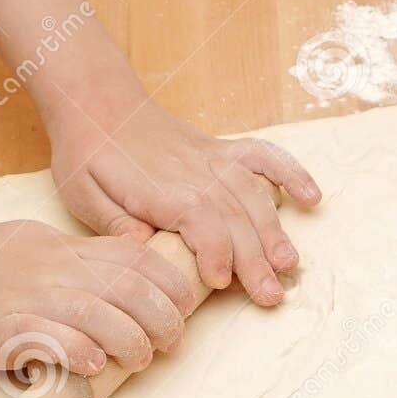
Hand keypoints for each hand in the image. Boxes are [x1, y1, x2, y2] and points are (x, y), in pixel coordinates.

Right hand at [0, 219, 197, 374]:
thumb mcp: (42, 247)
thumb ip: (85, 259)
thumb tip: (134, 269)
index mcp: (68, 249)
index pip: (135, 258)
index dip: (170, 283)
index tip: (186, 306)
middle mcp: (54, 270)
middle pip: (127, 287)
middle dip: (162, 318)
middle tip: (172, 343)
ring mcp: (29, 298)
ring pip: (96, 313)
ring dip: (129, 339)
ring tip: (140, 359)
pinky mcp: (2, 328)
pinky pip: (48, 338)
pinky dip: (79, 351)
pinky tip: (95, 365)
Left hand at [46, 93, 320, 306]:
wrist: (97, 101)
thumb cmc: (89, 154)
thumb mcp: (84, 194)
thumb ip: (116, 224)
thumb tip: (144, 250)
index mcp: (161, 188)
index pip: (200, 222)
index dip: (215, 253)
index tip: (219, 282)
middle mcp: (195, 173)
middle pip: (235, 218)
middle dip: (256, 259)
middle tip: (272, 296)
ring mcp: (213, 160)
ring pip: (254, 196)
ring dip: (275, 232)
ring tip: (289, 265)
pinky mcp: (222, 151)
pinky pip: (263, 158)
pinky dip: (291, 174)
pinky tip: (312, 198)